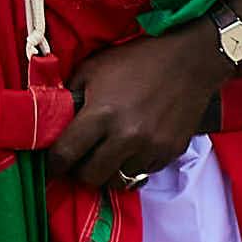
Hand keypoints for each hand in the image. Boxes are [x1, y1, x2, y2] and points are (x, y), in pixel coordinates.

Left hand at [48, 25, 226, 186]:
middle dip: (79, 172)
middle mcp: (126, 136)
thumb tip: (54, 121)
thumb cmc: (136, 61)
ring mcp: (152, 147)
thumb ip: (70, 97)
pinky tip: (129, 152)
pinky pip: (143, 174)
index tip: (52, 165)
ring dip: (107, 172)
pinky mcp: (171, 152)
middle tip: (79, 161)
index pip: (66, 155)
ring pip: (118, 180)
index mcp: (101, 115)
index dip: (53, 164)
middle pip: (91, 177)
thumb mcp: (92, 69)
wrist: (189, 60)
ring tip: (105, 157)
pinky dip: (131, 168)